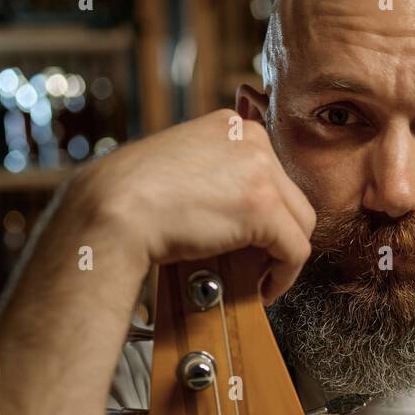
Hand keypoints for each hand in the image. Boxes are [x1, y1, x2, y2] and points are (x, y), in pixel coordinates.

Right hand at [69, 108, 315, 302]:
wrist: (114, 208)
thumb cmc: (135, 198)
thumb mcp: (184, 169)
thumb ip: (217, 178)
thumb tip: (240, 216)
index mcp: (231, 125)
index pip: (271, 173)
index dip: (267, 215)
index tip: (252, 242)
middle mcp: (252, 138)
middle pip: (292, 198)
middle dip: (278, 236)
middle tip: (257, 265)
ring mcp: (261, 169)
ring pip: (300, 223)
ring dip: (282, 257)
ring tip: (259, 278)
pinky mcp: (264, 206)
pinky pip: (295, 250)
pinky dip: (284, 277)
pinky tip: (263, 289)